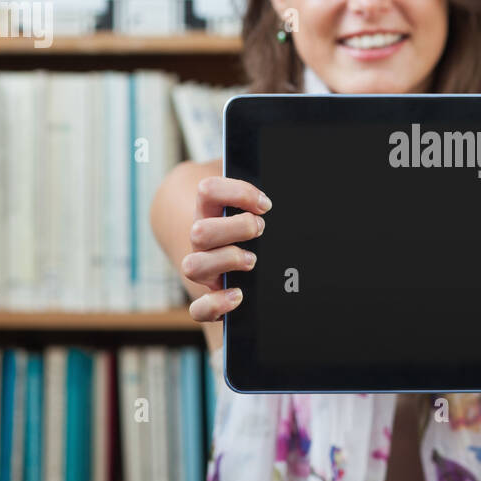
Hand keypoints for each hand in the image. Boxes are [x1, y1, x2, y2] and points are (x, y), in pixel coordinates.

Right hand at [181, 177, 271, 321]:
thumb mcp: (248, 199)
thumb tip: (286, 170)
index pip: (208, 190)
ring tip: (252, 260)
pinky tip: (239, 295)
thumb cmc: (244, 219)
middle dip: (236, 229)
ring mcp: (202, 269)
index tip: (265, 204)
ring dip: (226, 261)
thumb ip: (256, 189)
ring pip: (193, 266)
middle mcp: (201, 240)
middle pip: (200, 231)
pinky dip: (216, 304)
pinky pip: (198, 310)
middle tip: (260, 228)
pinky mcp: (207, 299)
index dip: (238, 194)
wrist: (223, 248)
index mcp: (208, 211)